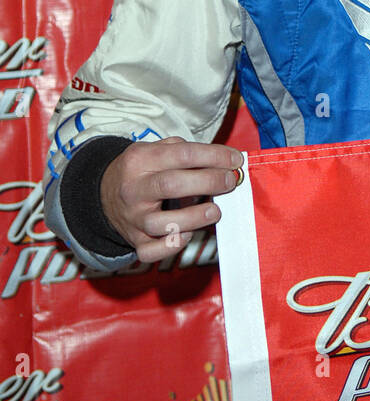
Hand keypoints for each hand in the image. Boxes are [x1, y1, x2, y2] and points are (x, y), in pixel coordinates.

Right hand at [100, 136, 244, 263]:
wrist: (103, 195)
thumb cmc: (142, 171)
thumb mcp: (154, 150)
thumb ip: (184, 150)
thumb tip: (224, 160)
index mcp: (140, 160)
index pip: (182, 154)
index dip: (214, 156)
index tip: (235, 160)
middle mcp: (134, 189)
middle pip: (171, 185)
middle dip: (208, 182)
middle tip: (229, 182)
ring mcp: (133, 218)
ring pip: (163, 223)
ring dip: (195, 217)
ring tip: (215, 211)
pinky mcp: (135, 241)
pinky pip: (153, 251)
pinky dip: (173, 245)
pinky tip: (188, 233)